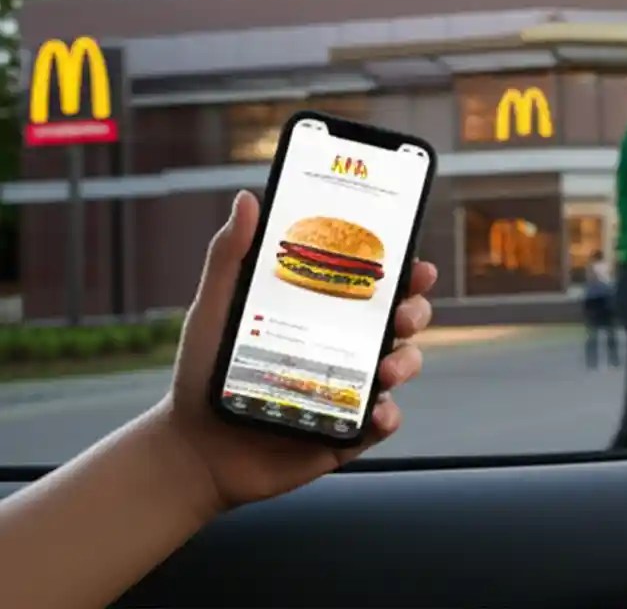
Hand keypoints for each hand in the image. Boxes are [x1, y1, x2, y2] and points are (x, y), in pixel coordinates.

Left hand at [155, 190, 436, 513]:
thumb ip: (230, 255)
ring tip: (385, 369)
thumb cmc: (201, 373)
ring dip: (406, 362)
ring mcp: (350, 389)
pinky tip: (377, 412)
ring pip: (402, 367)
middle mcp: (345, 347)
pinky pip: (384, 421)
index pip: (374, 285)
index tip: (417, 265)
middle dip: (416, 313)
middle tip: (401, 315)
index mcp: (323, 312)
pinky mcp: (348, 432)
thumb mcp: (214, 307)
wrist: (191, 447)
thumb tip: (247, 198)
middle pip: (401, 322)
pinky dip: (388, 415)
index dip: (406, 272)